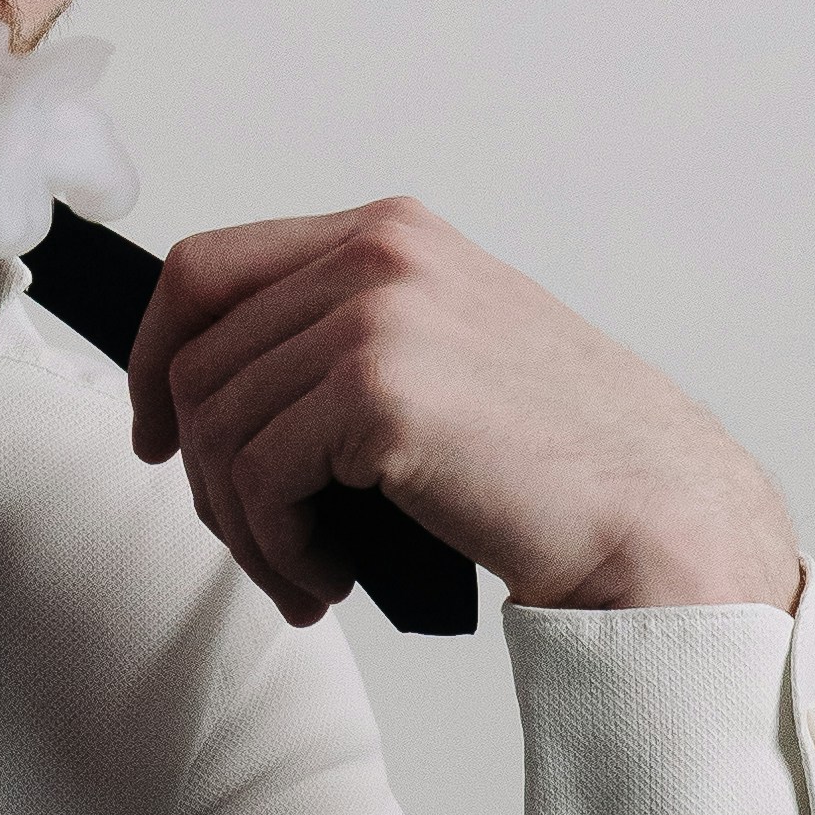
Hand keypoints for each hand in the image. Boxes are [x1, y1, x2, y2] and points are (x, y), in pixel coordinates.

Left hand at [129, 199, 800, 627]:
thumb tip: (218, 397)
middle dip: (204, 473)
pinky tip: (330, 580)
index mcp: (390, 235)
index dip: (157, 359)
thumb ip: (341, 345)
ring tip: (305, 576)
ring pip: (216, 429)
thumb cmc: (561, 463)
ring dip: (245, 529)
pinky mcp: (379, 394)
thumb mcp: (440, 360)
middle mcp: (378, 255)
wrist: (657, 519)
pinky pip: (258, 480)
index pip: (208, 270)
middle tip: (257, 543)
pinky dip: (276, 549)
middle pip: (197, 361)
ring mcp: (377, 316)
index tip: (156, 433)